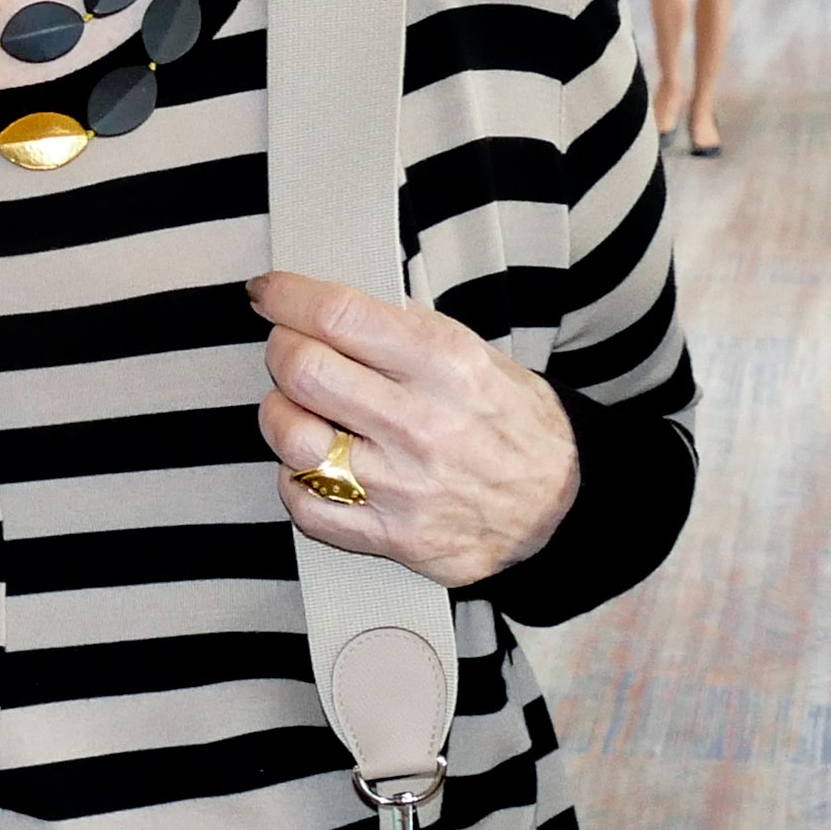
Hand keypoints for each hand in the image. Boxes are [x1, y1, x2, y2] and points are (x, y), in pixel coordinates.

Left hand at [248, 270, 581, 588]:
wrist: (562, 508)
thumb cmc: (513, 423)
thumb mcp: (478, 354)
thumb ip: (408, 330)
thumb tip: (335, 305)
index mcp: (446, 364)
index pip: (340, 316)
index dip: (287, 296)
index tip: (269, 292)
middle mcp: (422, 423)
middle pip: (304, 371)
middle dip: (281, 350)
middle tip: (288, 348)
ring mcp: (403, 485)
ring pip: (293, 440)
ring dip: (280, 416)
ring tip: (299, 410)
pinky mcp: (391, 536)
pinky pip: (304, 505)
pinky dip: (295, 479)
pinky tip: (315, 465)